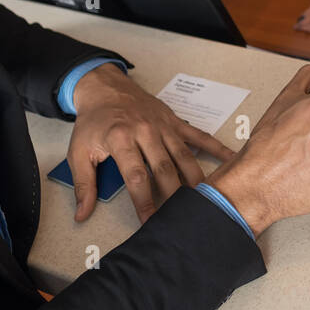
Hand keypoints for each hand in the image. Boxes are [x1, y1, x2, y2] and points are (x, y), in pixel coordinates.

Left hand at [67, 64, 234, 223]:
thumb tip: (82, 214)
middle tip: (180, 217)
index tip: (150, 222)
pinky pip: (198, 136)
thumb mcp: (79, 152)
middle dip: (173, 196)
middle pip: (164, 169)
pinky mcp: (175, 122)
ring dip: (194, 180)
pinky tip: (230, 158)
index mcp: (120, 139)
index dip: (144, 201)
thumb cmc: (93, 122)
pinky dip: (216, 147)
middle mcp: (145, 132)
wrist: (105, 88)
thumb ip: (83, 185)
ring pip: (184, 156)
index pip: (136, 176)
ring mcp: (163, 126)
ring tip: (203, 201)